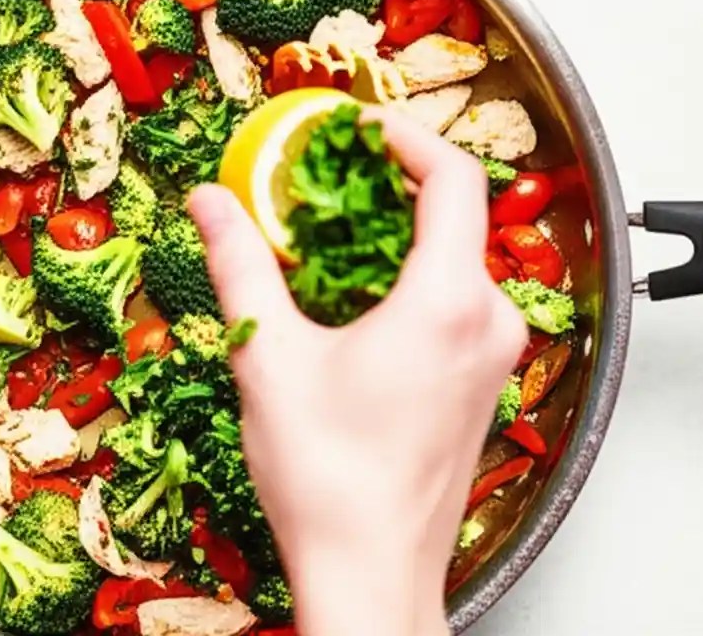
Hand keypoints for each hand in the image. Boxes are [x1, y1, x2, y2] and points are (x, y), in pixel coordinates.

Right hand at [188, 106, 526, 635]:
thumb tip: (210, 203)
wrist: (372, 574)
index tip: (359, 127)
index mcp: (446, 303)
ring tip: (331, 238)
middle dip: (391, 185)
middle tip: (328, 178)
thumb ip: (242, 266)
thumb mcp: (269, 358)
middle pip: (456, 217)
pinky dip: (413, 282)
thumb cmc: (330, 482)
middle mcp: (487, 324)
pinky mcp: (484, 386)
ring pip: (458, 263)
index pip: (453, 179)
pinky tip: (357, 301)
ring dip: (398, 238)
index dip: (405, 137)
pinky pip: (459, 305)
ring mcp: (493, 359)